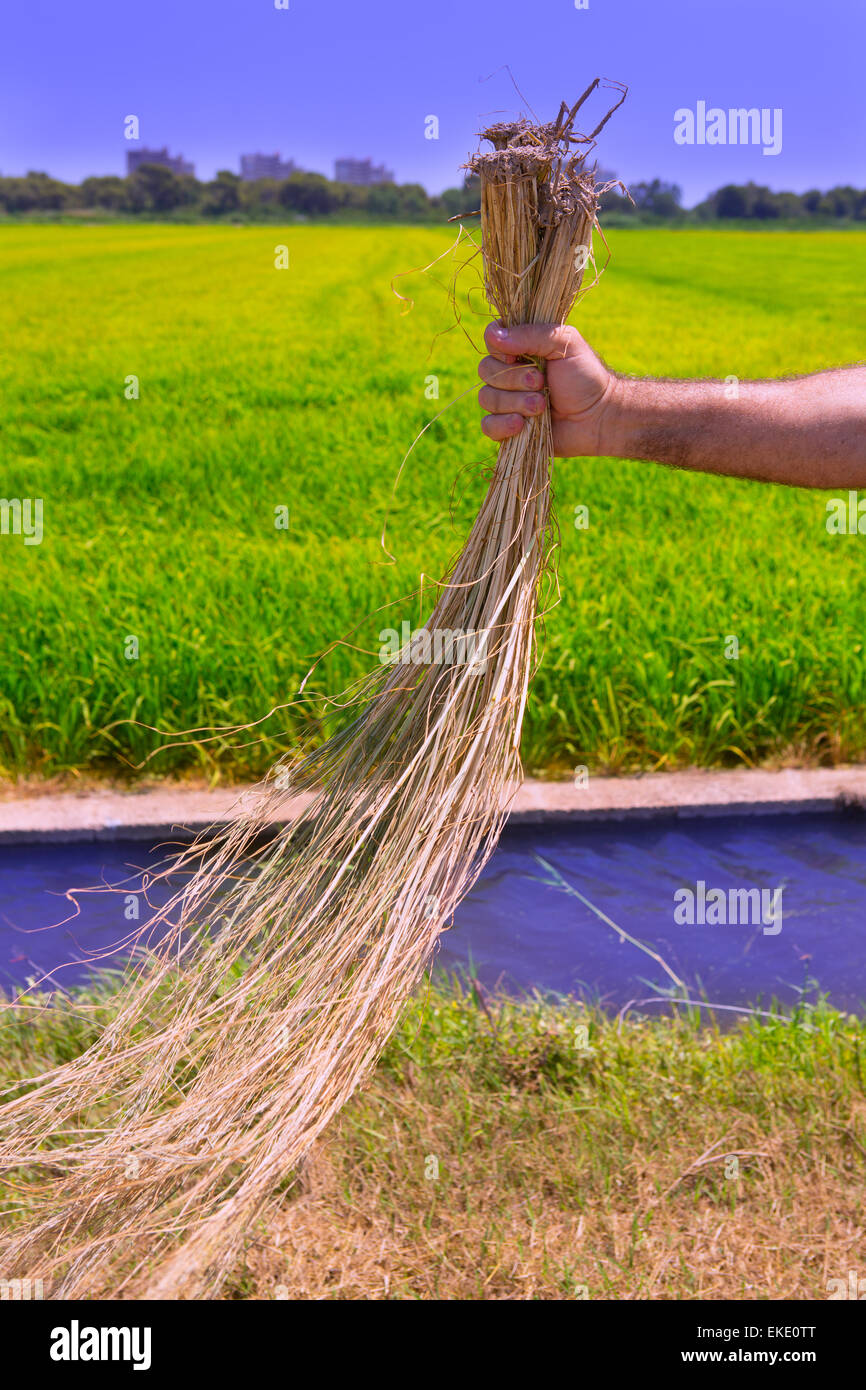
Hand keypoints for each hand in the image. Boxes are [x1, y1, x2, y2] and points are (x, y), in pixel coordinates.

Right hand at [478, 322, 615, 457]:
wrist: (597, 416)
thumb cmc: (585, 376)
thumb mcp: (564, 343)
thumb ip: (531, 334)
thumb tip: (495, 337)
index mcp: (520, 347)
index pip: (491, 339)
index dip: (501, 349)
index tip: (519, 356)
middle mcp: (509, 372)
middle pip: (486, 370)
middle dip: (514, 379)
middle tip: (542, 383)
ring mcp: (507, 401)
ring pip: (486, 398)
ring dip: (515, 403)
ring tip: (542, 406)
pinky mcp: (507, 427)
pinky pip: (488, 426)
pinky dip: (503, 425)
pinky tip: (522, 425)